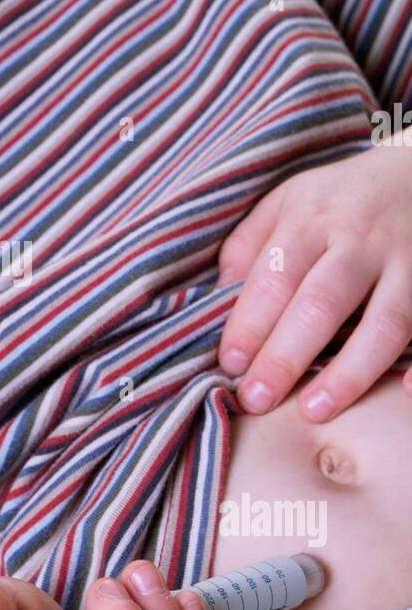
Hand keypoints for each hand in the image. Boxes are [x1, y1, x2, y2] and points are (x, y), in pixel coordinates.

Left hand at [217, 140, 411, 421]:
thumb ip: (249, 245)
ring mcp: (408, 261)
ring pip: (385, 323)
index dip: (249, 325)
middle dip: (285, 357)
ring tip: (313, 411)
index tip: (229, 364)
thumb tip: (217, 298)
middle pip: (321, 304)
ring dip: (348, 373)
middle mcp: (361, 240)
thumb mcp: (286, 202)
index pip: (274, 279)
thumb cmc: (338, 198)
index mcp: (311, 219)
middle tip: (256, 399)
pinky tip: (406, 394)